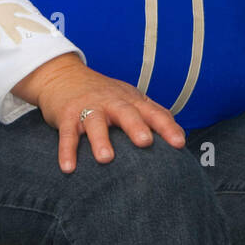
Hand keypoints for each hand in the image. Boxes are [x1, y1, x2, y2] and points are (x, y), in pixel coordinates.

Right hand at [11, 52, 186, 173]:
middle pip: (126, 113)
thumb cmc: (103, 94)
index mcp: (131, 100)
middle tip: (145, 142)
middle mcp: (111, 102)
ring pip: (95, 122)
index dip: (167, 127)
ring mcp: (88, 108)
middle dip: (136, 127)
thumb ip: (152, 114)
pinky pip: (67, 134)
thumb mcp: (129, 99)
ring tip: (106, 159)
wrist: (63, 75)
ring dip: (101, 140)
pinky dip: (67, 151)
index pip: (153, 112)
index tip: (179, 143)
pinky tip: (68, 168)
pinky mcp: (66, 116)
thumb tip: (181, 136)